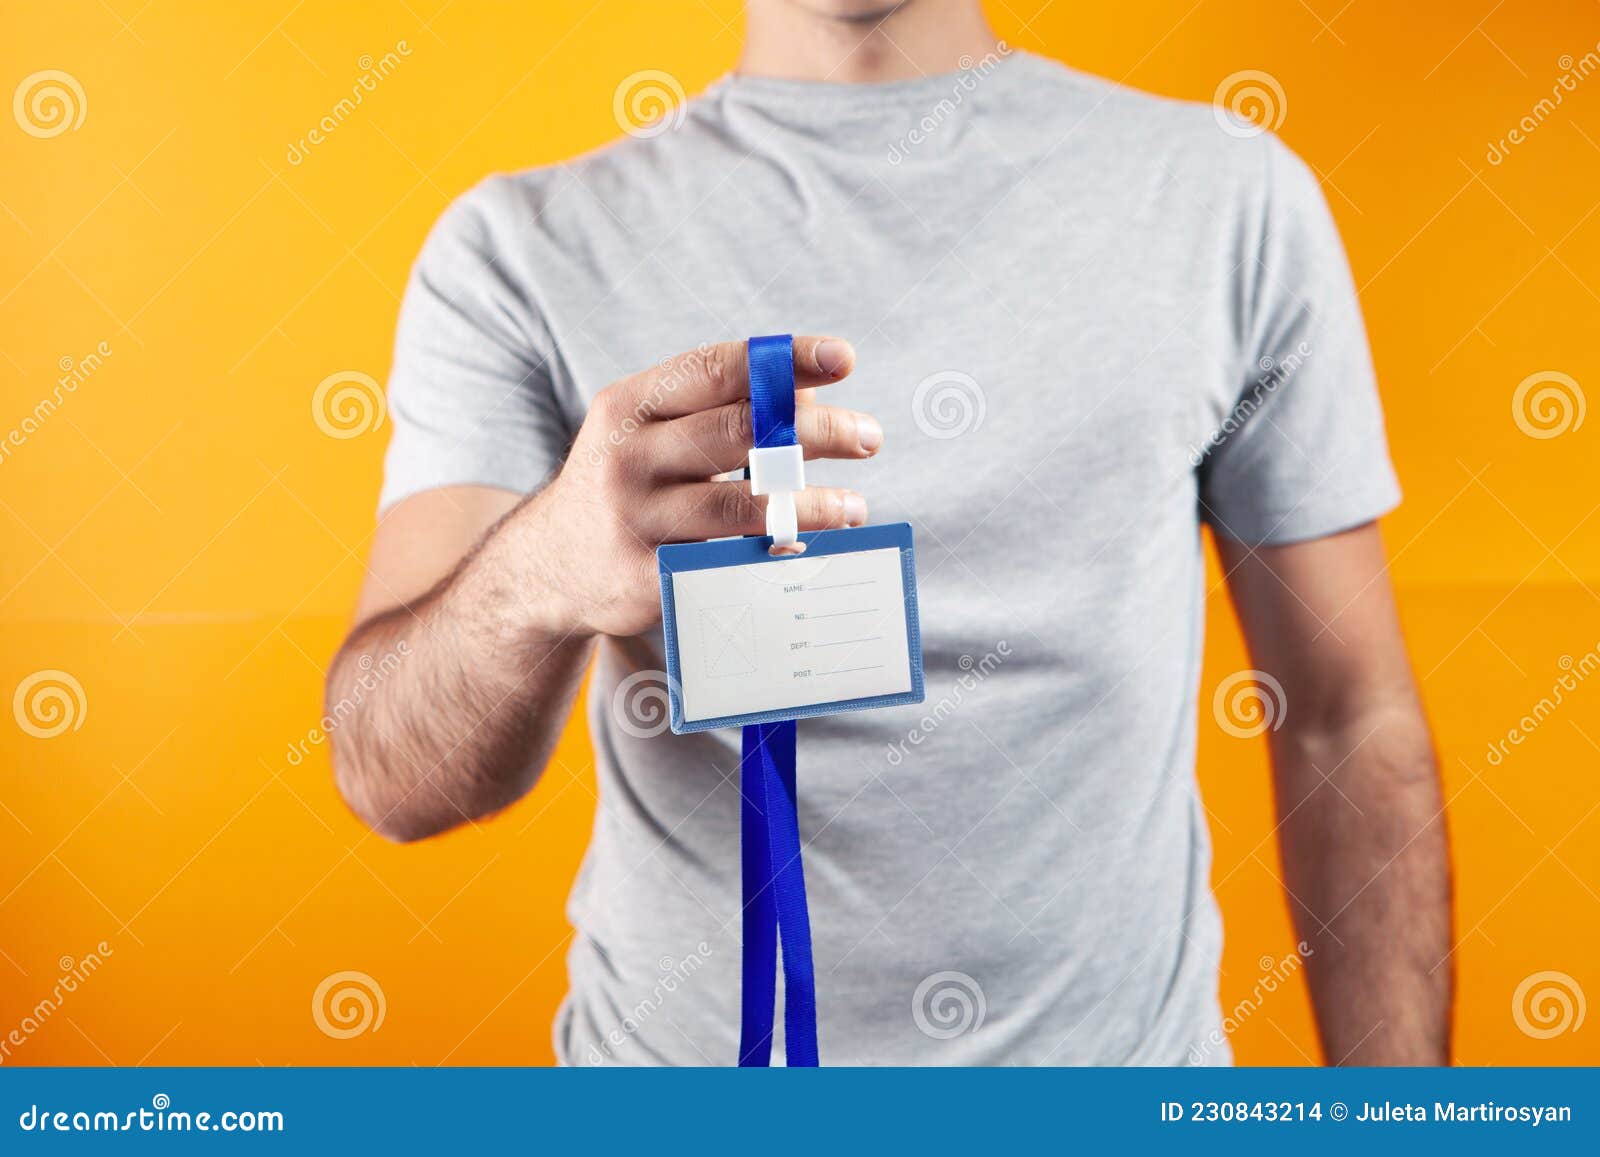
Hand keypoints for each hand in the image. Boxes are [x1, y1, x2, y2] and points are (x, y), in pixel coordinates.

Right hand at [518, 336, 879, 637]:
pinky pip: (727, 564)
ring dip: (809, 504)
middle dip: (815, 430)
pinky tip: (808, 551)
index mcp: (630, 407)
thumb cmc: (624, 484)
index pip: (716, 368)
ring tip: (854, 505)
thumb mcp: (651, 433)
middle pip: (738, 431)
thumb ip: (721, 408)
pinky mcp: (646, 577)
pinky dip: (776, 555)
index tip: (842, 358)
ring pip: (739, 505)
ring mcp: (635, 520)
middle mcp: (627, 458)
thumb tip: (809, 390)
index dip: (784, 360)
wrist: (550, 567)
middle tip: (868, 436)